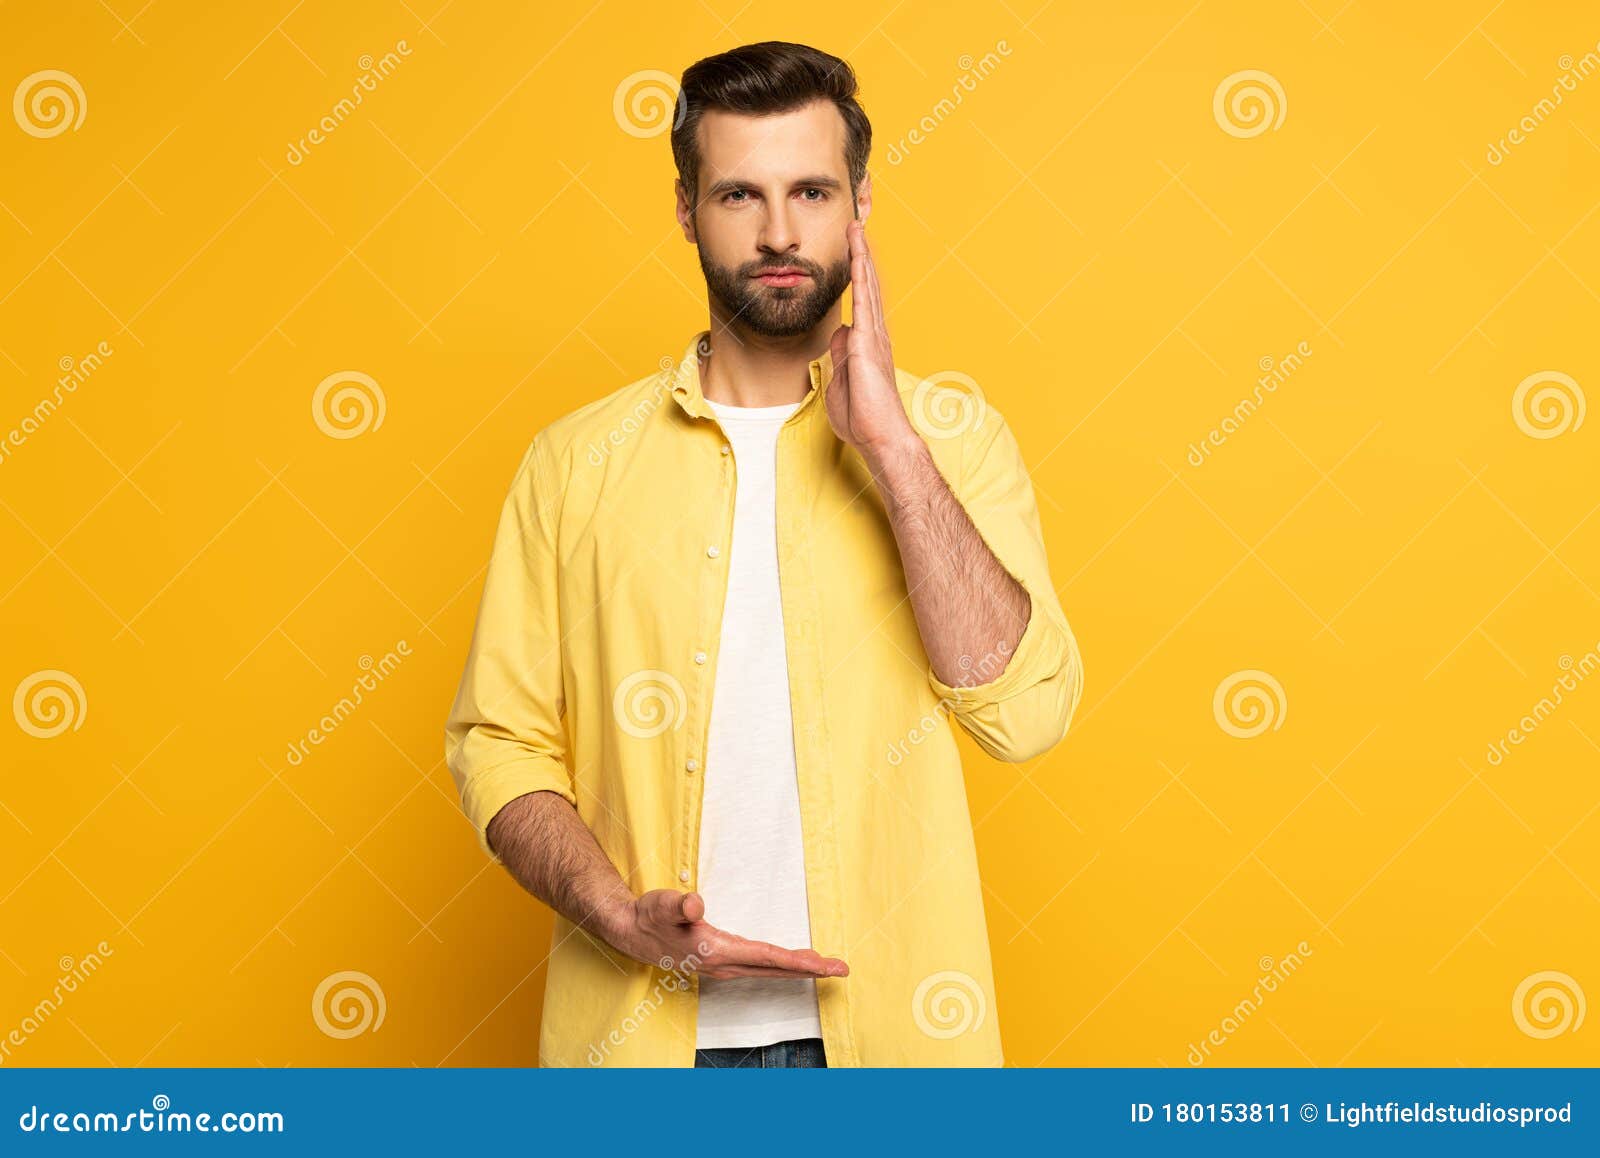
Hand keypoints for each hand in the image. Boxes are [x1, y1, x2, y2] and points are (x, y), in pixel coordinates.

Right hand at [605, 889, 849, 980]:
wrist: (633, 932)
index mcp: (717, 951)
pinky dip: (782, 965)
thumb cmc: (651, 915)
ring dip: (799, 968)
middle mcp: (725, 965)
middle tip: (841, 969)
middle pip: (776, 969)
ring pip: (770, 969)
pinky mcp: (722, 962)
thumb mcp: (662, 904)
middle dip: (810, 969)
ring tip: (826, 966)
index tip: (824, 965)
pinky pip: (761, 966)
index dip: (798, 961)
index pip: (767, 957)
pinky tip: (793, 962)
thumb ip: (679, 904)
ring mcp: (724, 966)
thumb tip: (696, 904)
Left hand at [825, 220, 918, 458]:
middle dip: (860, 255)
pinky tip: (858, 253)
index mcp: (866, 344)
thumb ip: (839, 356)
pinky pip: (864, 300)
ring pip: (867, 286)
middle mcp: (875, 335)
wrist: (880, 437)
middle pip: (866, 286)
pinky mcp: (869, 342)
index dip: (856, 276)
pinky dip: (861, 275)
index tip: (851, 252)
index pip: (860, 302)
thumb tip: (840, 334)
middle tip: (855, 226)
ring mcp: (874, 336)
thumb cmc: (863, 418)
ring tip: (856, 228)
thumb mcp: (840, 382)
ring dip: (861, 255)